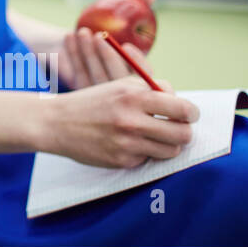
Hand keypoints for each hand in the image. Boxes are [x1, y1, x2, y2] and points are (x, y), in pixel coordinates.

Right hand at [44, 77, 199, 168]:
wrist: (57, 122)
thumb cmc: (92, 101)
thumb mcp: (120, 86)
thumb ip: (151, 89)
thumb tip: (179, 101)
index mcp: (134, 96)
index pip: (182, 109)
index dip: (191, 113)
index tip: (188, 115)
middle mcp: (132, 120)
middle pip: (182, 134)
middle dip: (184, 132)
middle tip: (176, 129)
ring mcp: (127, 143)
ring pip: (171, 151)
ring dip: (167, 145)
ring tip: (154, 137)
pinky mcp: (122, 160)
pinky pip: (149, 159)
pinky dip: (144, 152)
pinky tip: (130, 144)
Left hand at [57, 0, 159, 90]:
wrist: (76, 41)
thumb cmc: (106, 25)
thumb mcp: (121, 15)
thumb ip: (139, 6)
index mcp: (139, 70)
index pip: (146, 74)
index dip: (138, 63)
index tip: (127, 46)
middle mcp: (124, 86)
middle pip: (119, 79)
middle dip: (109, 56)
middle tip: (99, 36)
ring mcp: (102, 93)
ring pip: (96, 78)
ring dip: (88, 54)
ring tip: (81, 32)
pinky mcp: (82, 91)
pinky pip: (78, 75)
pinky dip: (74, 55)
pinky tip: (69, 37)